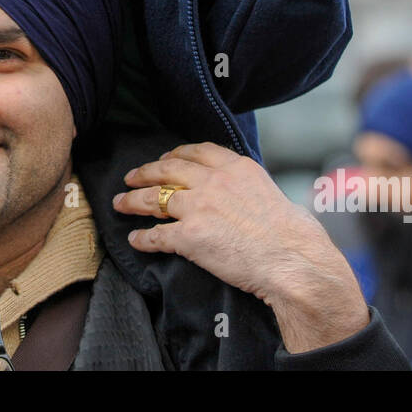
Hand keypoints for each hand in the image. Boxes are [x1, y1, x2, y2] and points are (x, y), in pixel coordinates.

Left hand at [113, 142, 369, 352]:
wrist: (291, 258)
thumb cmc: (291, 232)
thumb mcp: (270, 190)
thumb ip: (247, 184)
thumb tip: (242, 191)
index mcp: (235, 167)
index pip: (196, 152)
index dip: (175, 154)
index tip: (165, 158)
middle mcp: (212, 181)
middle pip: (168, 170)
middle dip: (145, 173)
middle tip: (131, 177)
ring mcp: (198, 207)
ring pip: (154, 199)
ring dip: (133, 201)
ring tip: (120, 203)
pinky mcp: (189, 236)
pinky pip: (157, 235)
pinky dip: (142, 238)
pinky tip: (135, 239)